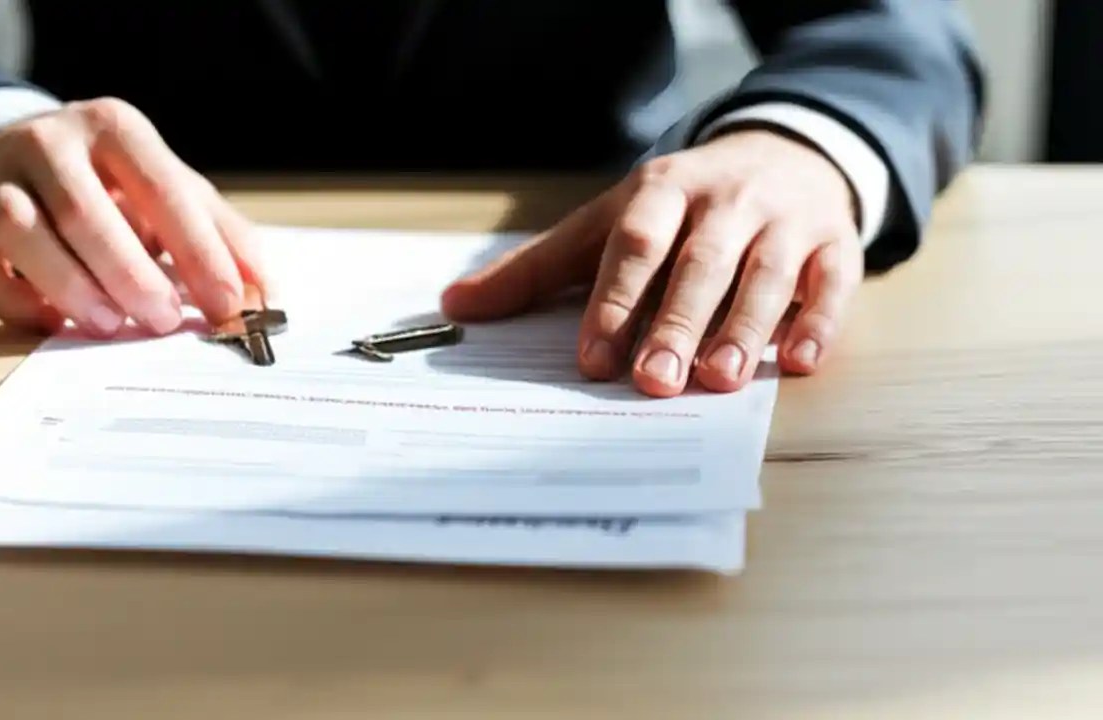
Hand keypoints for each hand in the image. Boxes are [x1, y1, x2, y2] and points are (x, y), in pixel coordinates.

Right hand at [0, 97, 268, 335]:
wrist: (13, 155)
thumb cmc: (112, 184)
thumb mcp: (171, 191)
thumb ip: (221, 236)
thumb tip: (263, 294)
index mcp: (115, 130)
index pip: (163, 189)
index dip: (199, 251)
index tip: (228, 303)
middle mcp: (50, 144)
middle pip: (86, 212)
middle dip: (131, 274)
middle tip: (165, 320)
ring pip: (24, 234)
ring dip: (72, 286)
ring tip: (111, 325)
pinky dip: (16, 302)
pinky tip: (53, 324)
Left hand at [441, 129, 863, 396]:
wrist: (784, 156)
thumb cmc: (680, 207)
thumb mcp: (608, 223)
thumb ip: (539, 269)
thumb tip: (458, 306)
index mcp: (660, 192)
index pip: (634, 245)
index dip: (613, 301)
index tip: (592, 359)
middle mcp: (724, 202)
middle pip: (698, 264)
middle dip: (676, 323)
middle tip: (654, 382)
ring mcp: (784, 221)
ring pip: (764, 275)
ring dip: (743, 328)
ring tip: (719, 379)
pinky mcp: (834, 245)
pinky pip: (832, 282)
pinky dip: (819, 320)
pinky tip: (800, 360)